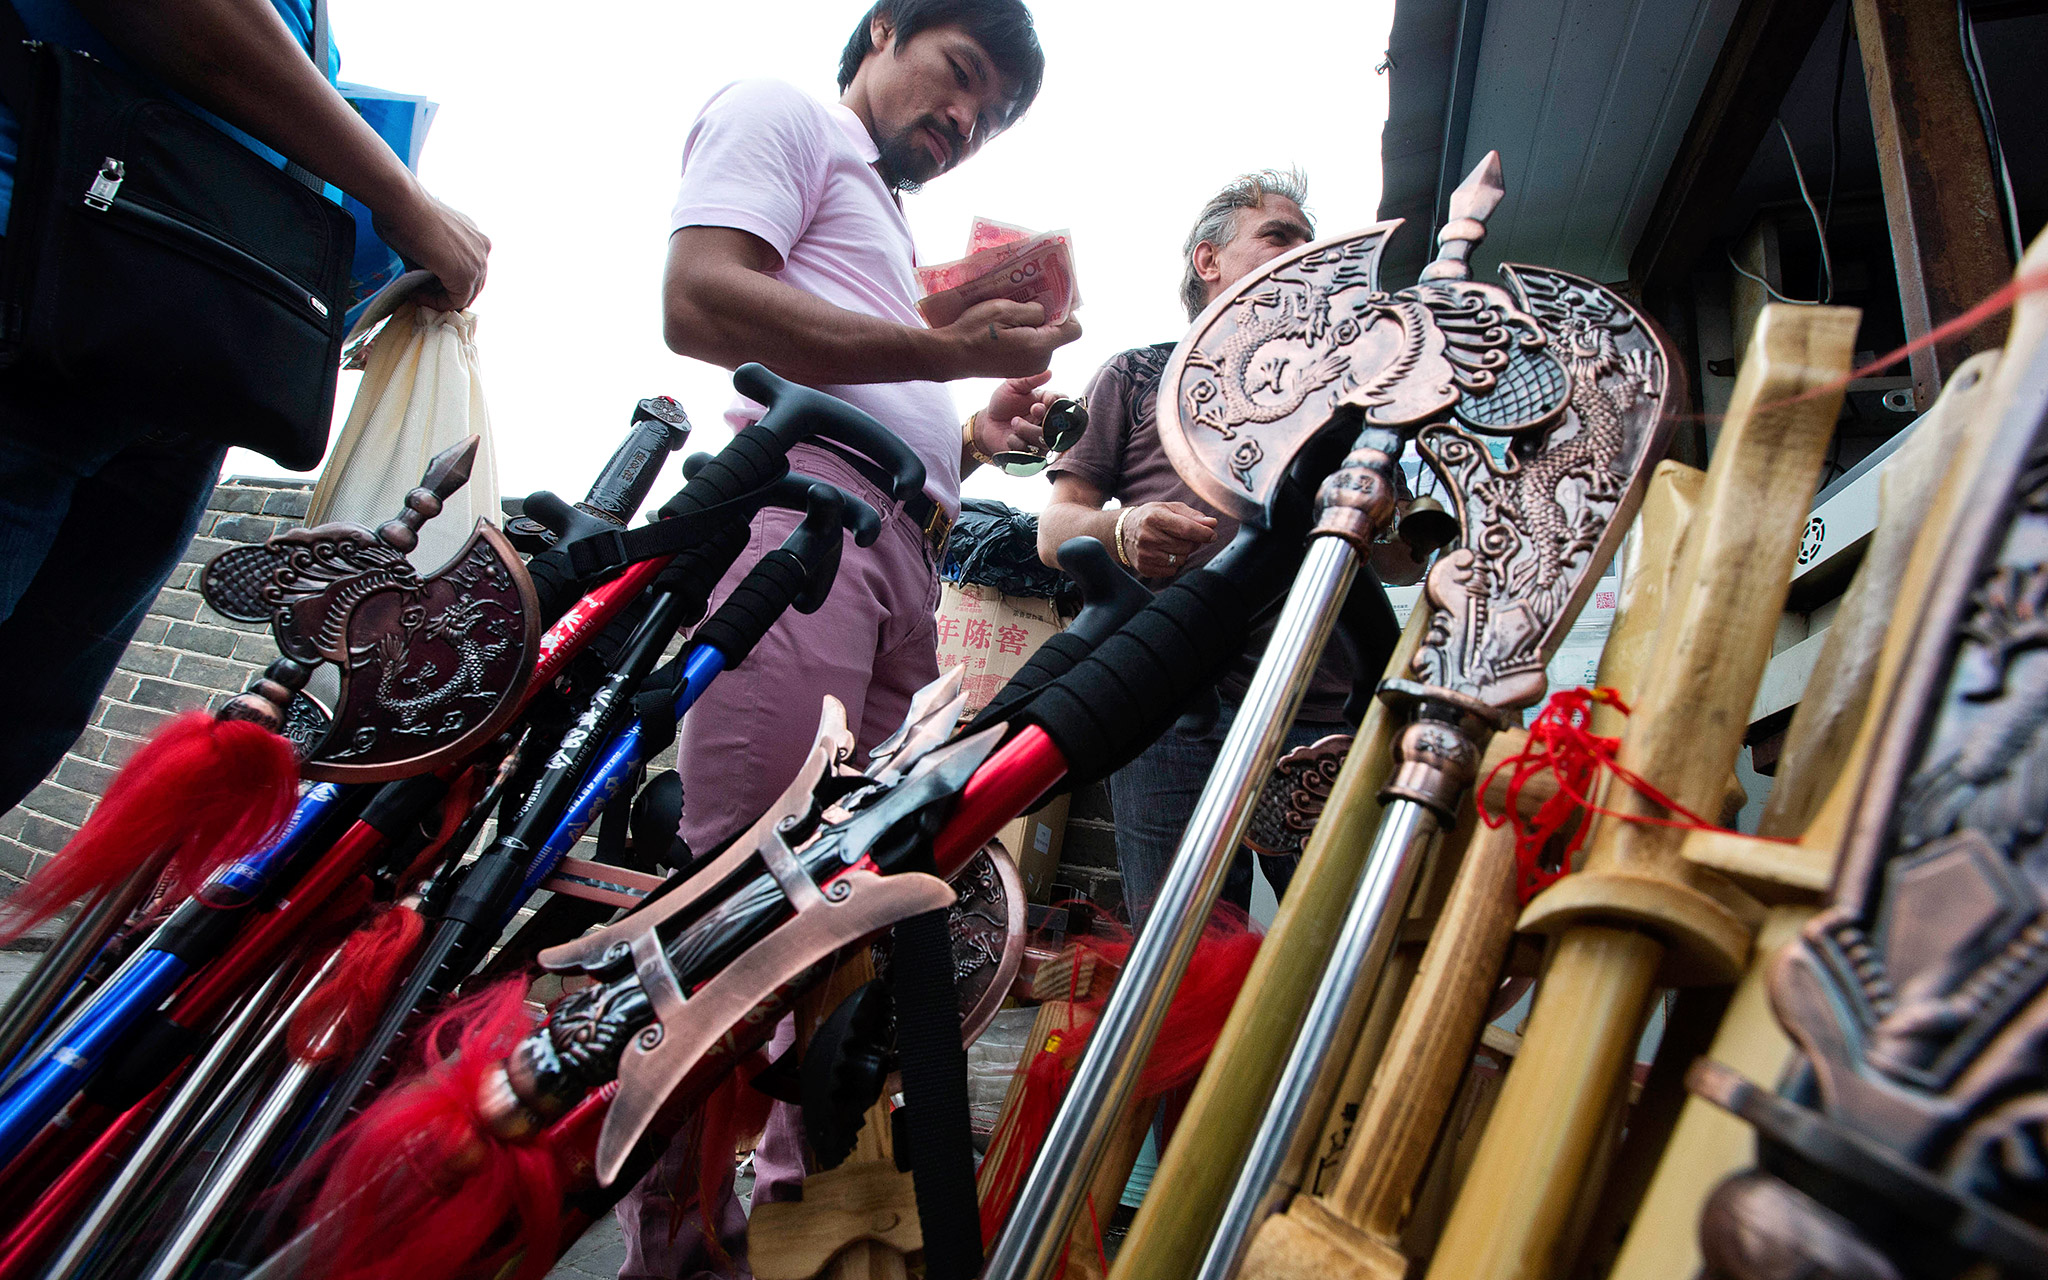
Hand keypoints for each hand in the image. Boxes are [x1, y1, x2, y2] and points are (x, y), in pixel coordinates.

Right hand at [372, 182, 490, 310]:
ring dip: (439, 300)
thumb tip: (422, 284)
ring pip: (464, 296)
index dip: (446, 284)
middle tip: (419, 293)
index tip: (421, 285)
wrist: (401, 202)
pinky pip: (455, 301)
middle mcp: (482, 247)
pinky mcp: (466, 275)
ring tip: (415, 293)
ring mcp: (477, 262)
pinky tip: (416, 294)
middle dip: (445, 294)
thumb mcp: (424, 240)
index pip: (469, 272)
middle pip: (471, 285)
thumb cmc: (404, 213)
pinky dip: (436, 303)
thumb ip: (431, 263)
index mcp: (474, 236)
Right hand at [940, 298, 1081, 379]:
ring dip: (1032, 328)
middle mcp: (1040, 362)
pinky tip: (1004, 331)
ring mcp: (1029, 369)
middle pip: (1058, 335)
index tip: (1048, 302)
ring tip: (1009, 318)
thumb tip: (1045, 311)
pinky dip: (1024, 338)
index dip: (1066, 313)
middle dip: (1046, 319)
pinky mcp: (1019, 370)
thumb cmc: (975, 330)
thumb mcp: (1004, 309)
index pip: (1074, 330)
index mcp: (1039, 347)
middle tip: (1023, 305)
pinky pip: (1031, 350)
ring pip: (1044, 342)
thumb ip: (1033, 310)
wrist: (952, 355)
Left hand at [977, 370, 1062, 455]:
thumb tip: (1048, 372)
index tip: (1045, 401)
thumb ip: (1029, 379)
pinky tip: (1010, 437)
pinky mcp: (1032, 455)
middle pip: (1058, 424)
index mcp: (1048, 404)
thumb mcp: (1013, 386)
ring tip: (1014, 422)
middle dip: (1045, 417)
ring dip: (1027, 429)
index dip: (1057, 404)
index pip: (1064, 404)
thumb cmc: (1002, 402)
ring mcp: (1041, 440)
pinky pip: (1031, 453)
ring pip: (1044, 440)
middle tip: (1033, 409)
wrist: (987, 423)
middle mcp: (1048, 423)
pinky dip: (1018, 443)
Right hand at [1121, 501, 1216, 577]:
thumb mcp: (1170, 509)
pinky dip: (1173, 563)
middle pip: (1186, 546)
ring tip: (1172, 543)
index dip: (1203, 533)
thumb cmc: (1152, 517)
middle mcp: (1147, 537)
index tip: (1212, 535)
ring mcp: (1145, 554)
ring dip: (1182, 553)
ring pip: (1180, 560)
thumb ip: (1193, 516)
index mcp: (1155, 517)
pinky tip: (1164, 553)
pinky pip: (1172, 570)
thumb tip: (1212, 524)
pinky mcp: (1144, 567)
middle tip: (1186, 536)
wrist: (1124, 531)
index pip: (1186, 529)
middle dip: (1192, 542)